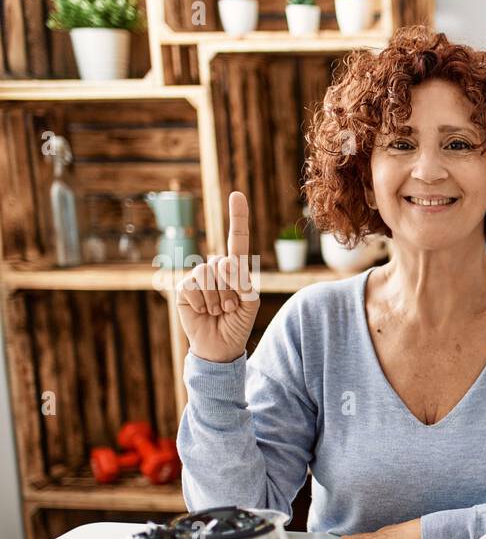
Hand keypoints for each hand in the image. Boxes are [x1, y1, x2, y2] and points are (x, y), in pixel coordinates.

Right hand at [176, 191, 260, 362]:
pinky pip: (194, 286)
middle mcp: (216, 267)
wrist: (220, 344)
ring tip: (218, 310)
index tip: (237, 194)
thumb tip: (222, 262)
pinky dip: (203, 303)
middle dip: (230, 289)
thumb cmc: (238, 322)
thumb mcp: (250, 302)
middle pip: (224, 263)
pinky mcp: (183, 288)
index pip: (236, 239)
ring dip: (217, 298)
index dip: (237, 217)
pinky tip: (203, 312)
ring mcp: (198, 276)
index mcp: (235, 268)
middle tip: (230, 307)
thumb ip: (241, 281)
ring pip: (208, 273)